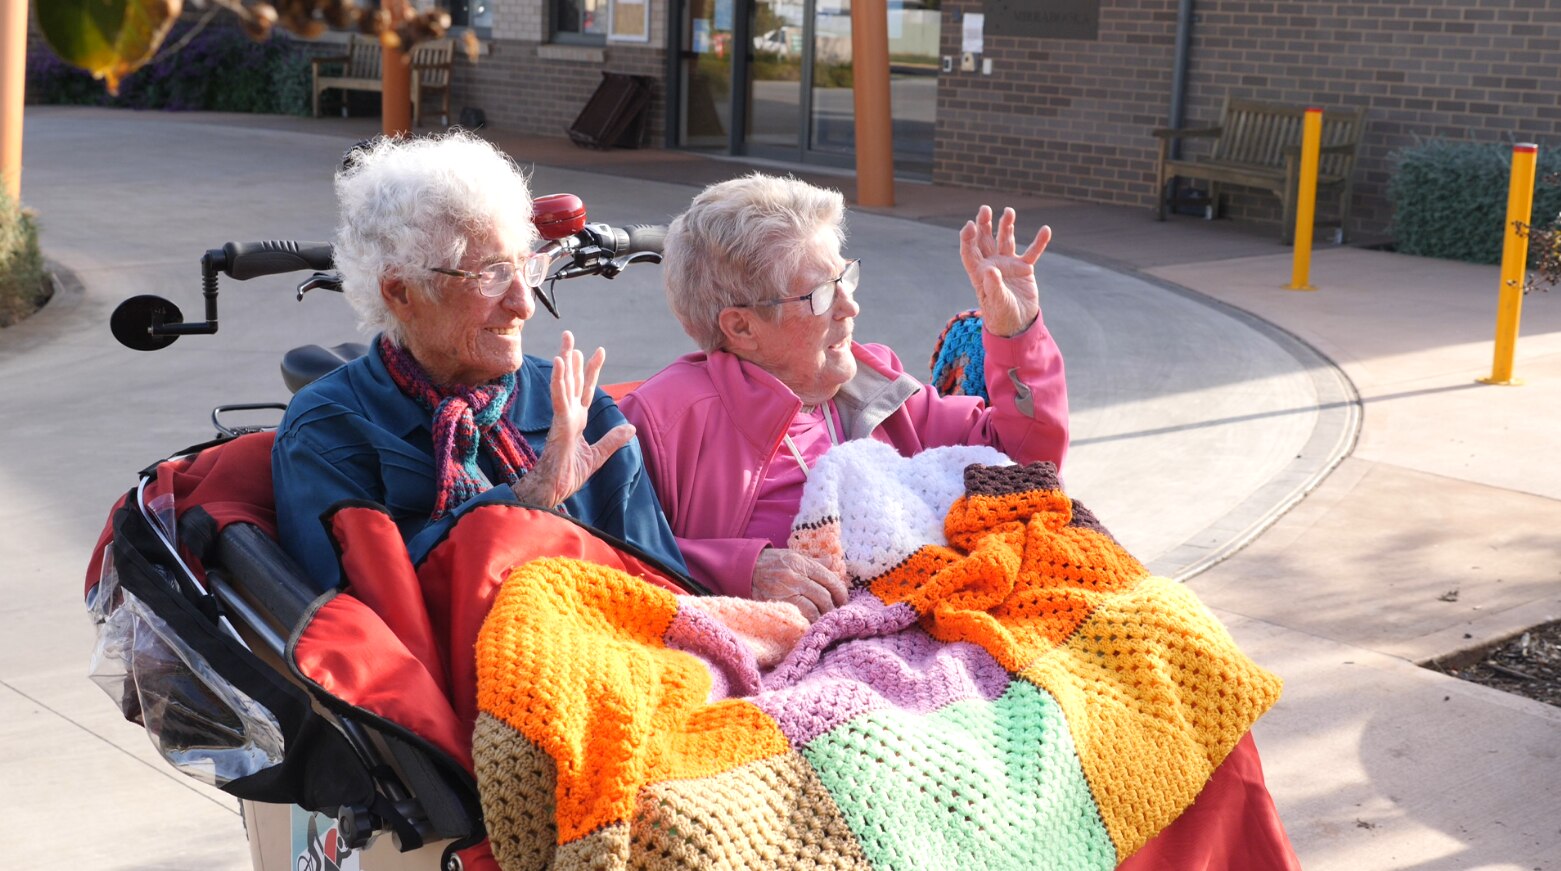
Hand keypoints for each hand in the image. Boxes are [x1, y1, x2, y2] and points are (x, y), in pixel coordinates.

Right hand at [511, 330, 634, 506]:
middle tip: (569, 334)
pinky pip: (559, 399)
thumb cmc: (567, 476)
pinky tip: (561, 364)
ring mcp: (562, 419)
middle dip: (572, 357)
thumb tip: (631, 428)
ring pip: (564, 385)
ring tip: (567, 342)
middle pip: (572, 380)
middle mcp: (568, 415)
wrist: (552, 491)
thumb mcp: (597, 456)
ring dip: (566, 363)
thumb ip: (612, 441)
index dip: (591, 370)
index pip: (585, 390)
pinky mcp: (559, 425)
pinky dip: (560, 381)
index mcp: (576, 421)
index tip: (598, 350)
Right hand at [751, 548, 848, 622]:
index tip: (843, 599)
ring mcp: (785, 591)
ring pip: (814, 609)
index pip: (829, 578)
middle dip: (833, 607)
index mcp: (800, 562)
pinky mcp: (777, 604)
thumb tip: (832, 562)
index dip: (840, 591)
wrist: (743, 569)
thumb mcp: (792, 556)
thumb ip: (813, 561)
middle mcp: (794, 576)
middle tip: (835, 612)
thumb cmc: (770, 563)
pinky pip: (800, 617)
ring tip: (824, 619)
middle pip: (824, 595)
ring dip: (822, 616)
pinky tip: (811, 623)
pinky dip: (808, 621)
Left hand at [959, 205, 1051, 337]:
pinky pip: (1032, 252)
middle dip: (984, 224)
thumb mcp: (996, 303)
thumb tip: (990, 269)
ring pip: (1006, 240)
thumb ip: (993, 286)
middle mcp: (992, 265)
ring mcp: (1008, 265)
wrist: (1018, 324)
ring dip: (1007, 225)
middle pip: (985, 240)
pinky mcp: (1024, 269)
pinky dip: (1039, 242)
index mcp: (979, 273)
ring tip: (1008, 211)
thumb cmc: (1001, 316)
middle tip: (985, 209)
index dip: (967, 238)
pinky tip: (1046, 230)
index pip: (969, 251)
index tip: (969, 225)